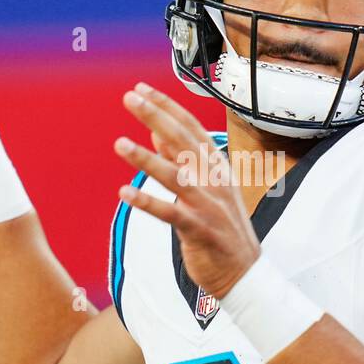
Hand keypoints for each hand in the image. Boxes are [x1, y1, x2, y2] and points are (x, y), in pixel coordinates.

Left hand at [113, 82, 260, 298]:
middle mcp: (215, 180)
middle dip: (156, 118)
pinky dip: (149, 202)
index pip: (191, 127)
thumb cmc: (221, 228)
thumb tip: (157, 132)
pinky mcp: (200, 231)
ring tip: (119, 143)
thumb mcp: (205, 187)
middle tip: (130, 99)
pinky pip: (171, 214)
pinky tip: (126, 192)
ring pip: (176, 176)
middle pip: (184, 142)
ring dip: (146, 158)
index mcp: (217, 166)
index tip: (142, 89)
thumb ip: (181, 160)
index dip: (167, 107)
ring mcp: (209, 205)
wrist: (244, 273)